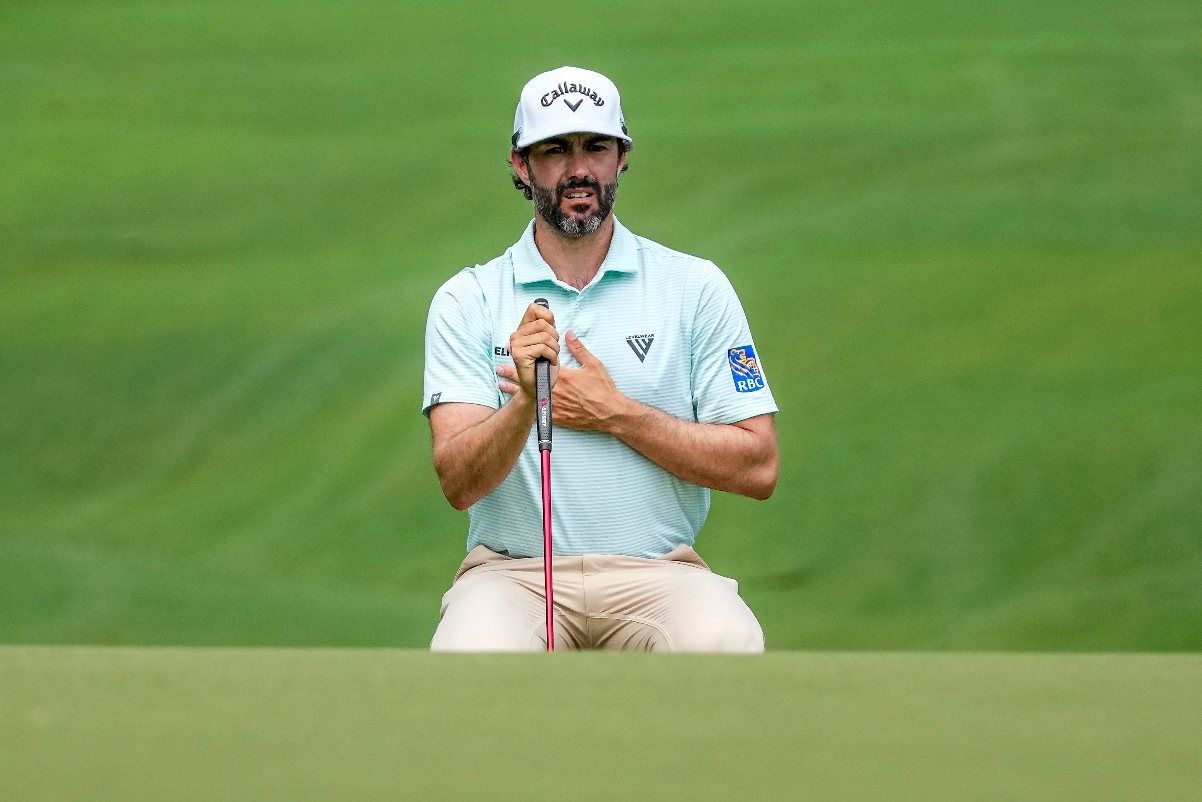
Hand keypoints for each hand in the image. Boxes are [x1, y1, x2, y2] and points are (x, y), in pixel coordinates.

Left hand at [499, 330, 630, 430]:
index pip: (538, 365)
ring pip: (530, 396)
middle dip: (512, 375)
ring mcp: (555, 404)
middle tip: (499, 370)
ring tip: (501, 386)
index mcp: (562, 375)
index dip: (524, 360)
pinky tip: (519, 403)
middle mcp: (555, 390)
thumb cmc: (603, 389)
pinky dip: (529, 405)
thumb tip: (568, 333)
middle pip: (529, 382)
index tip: (512, 355)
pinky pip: (540, 410)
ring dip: (515, 391)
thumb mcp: (593, 364)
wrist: (609, 413)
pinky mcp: (558, 417)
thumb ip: (578, 348)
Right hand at [505, 302, 559, 401]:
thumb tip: (549, 313)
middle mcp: (516, 335)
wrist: (537, 387)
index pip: (533, 308)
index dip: (547, 317)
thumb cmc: (543, 365)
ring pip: (545, 337)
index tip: (551, 331)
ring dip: (555, 349)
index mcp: (522, 330)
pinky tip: (548, 363)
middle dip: (555, 337)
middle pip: (543, 324)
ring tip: (550, 357)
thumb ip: (546, 327)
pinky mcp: (519, 355)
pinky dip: (552, 356)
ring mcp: (516, 345)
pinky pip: (543, 348)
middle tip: (552, 349)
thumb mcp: (548, 342)